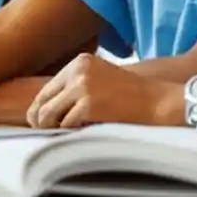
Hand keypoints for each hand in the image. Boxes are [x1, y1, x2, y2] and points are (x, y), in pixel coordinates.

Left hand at [26, 53, 180, 128]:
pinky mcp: (88, 104)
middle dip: (41, 121)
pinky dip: (71, 133)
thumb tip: (44, 112)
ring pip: (48, 115)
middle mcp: (77, 70)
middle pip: (42, 101)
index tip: (42, 124)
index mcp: (79, 61)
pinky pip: (66, 125)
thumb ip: (75, 88)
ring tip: (67, 134)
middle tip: (46, 135)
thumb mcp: (99, 80)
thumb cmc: (130, 96)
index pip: (47, 89)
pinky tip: (83, 132)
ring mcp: (81, 86)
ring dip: (54, 129)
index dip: (41, 109)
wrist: (156, 101)